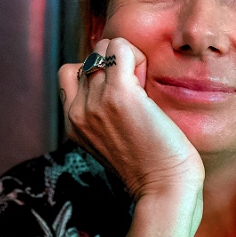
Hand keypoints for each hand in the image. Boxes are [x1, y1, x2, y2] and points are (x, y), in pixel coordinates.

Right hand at [58, 38, 204, 201]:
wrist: (165, 190)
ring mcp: (95, 102)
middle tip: (139, 92)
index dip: (98, 73)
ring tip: (143, 87)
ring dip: (128, 58)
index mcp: (73, 123)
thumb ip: (105, 113)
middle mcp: (78, 111)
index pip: (71, 73)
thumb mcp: (114, 139)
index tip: (123, 95)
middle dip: (116, 65)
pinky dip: (137, 55)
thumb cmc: (152, 166)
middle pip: (90, 57)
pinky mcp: (120, 95)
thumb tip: (121, 75)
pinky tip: (148, 81)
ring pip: (104, 47)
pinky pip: (120, 47)